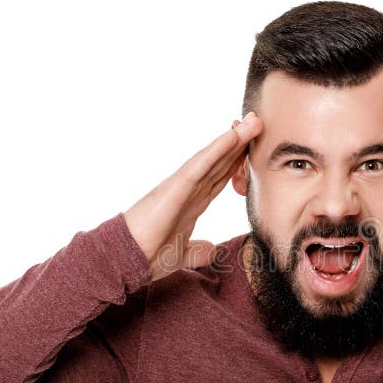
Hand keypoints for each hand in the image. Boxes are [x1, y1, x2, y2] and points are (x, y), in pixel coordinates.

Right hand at [123, 111, 262, 281]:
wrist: (124, 262)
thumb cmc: (146, 257)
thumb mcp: (182, 255)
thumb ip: (198, 250)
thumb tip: (211, 249)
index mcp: (192, 204)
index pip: (220, 178)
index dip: (238, 162)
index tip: (257, 148)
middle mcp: (189, 190)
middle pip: (221, 162)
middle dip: (241, 143)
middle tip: (259, 122)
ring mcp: (182, 186)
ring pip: (213, 158)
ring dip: (234, 139)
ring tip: (254, 121)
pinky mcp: (174, 188)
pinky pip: (199, 166)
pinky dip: (216, 150)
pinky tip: (232, 136)